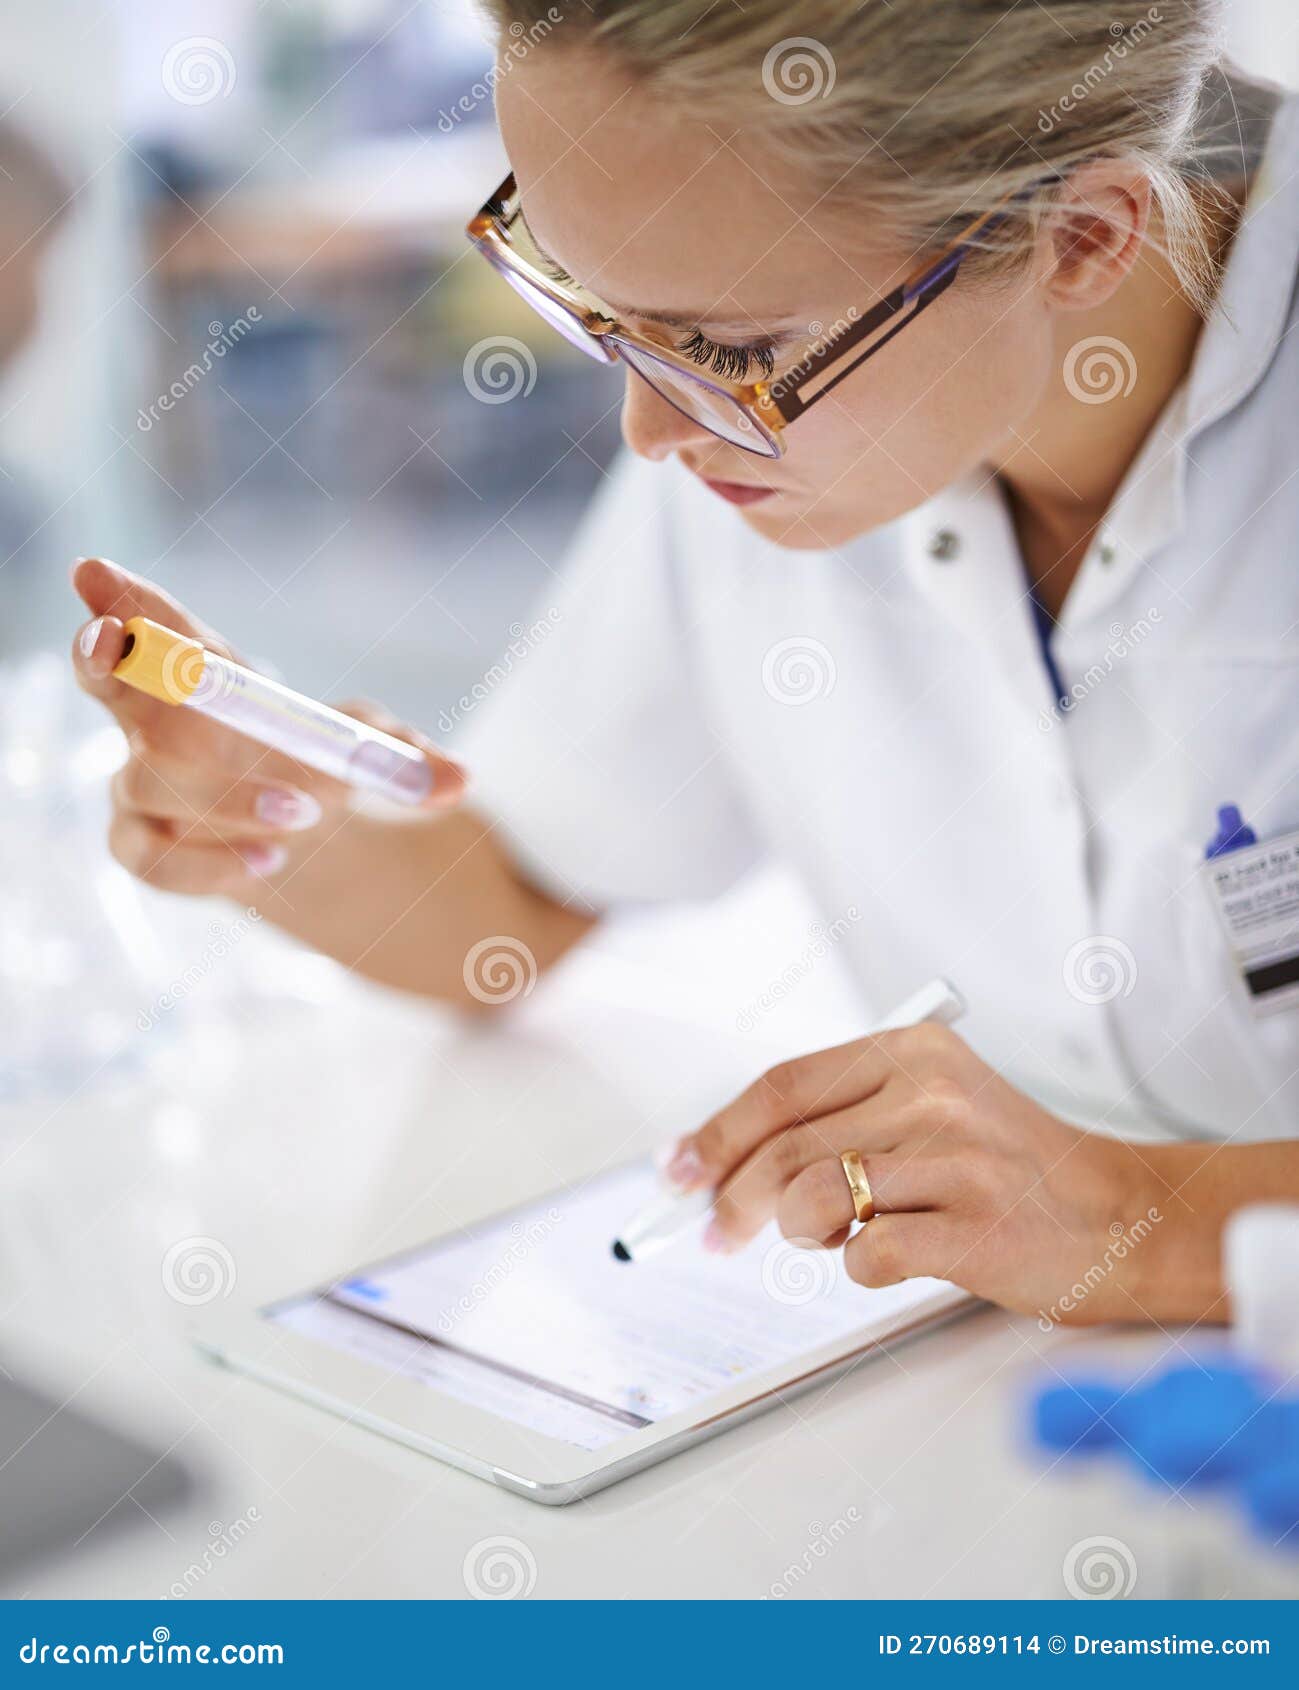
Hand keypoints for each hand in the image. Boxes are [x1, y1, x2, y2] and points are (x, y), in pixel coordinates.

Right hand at [71, 557, 467, 897]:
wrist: (306, 833)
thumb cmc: (323, 759)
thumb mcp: (373, 743)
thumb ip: (404, 753)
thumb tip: (460, 780)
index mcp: (204, 671)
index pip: (151, 626)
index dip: (121, 602)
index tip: (95, 573)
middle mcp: (152, 719)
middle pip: (126, 693)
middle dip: (160, 693)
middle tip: (203, 707)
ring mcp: (138, 784)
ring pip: (151, 781)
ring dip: (228, 794)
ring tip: (305, 814)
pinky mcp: (141, 846)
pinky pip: (153, 858)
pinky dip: (212, 861)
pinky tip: (270, 862)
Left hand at [667, 1022, 1171, 1323]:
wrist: (1120, 1215)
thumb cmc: (1007, 1166)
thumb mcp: (929, 1106)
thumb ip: (839, 1117)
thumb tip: (721, 1160)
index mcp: (911, 1051)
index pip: (780, 1087)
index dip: (715, 1133)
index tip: (677, 1170)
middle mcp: (931, 1093)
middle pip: (783, 1147)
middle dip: (731, 1200)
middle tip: (716, 1234)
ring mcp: (956, 1159)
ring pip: (812, 1199)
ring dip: (801, 1232)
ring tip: (832, 1235)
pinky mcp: (977, 1228)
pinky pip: (867, 1257)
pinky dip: (857, 1268)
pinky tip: (891, 1256)